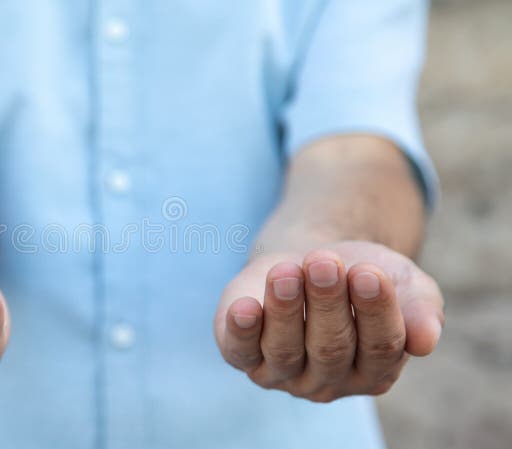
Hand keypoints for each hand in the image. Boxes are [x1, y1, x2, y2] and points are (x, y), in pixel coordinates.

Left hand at [214, 240, 443, 401]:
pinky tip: (244, 308)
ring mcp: (283, 373)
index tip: (368, 272)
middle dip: (328, 303)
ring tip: (288, 272)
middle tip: (325, 262)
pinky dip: (242, 331)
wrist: (309, 260)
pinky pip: (241, 351)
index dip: (376, 310)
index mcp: (375, 370)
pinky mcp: (243, 354)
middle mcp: (328, 380)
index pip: (380, 348)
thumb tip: (426, 341)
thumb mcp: (401, 281)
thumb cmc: (360, 275)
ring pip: (285, 349)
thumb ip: (421, 308)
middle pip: (331, 348)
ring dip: (286, 309)